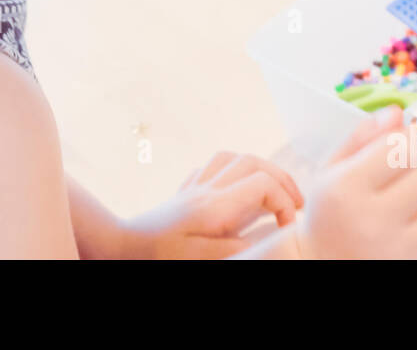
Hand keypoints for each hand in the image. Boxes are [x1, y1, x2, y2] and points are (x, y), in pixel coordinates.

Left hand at [121, 151, 304, 258]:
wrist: (121, 244)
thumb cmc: (158, 253)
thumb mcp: (199, 258)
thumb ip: (234, 247)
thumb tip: (267, 240)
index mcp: (215, 205)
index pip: (263, 184)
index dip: (284, 201)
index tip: (287, 226)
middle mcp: (207, 189)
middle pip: (253, 162)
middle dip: (281, 178)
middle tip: (296, 203)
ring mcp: (195, 187)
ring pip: (233, 157)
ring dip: (259, 168)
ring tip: (274, 189)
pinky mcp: (185, 192)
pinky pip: (212, 166)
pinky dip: (232, 171)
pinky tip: (235, 188)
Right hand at [295, 106, 416, 258]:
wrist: (322, 265)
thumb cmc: (329, 214)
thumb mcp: (331, 173)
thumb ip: (360, 140)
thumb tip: (397, 112)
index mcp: (345, 190)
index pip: (402, 144)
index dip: (407, 138)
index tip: (401, 144)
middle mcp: (373, 222)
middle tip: (415, 169)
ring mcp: (400, 252)